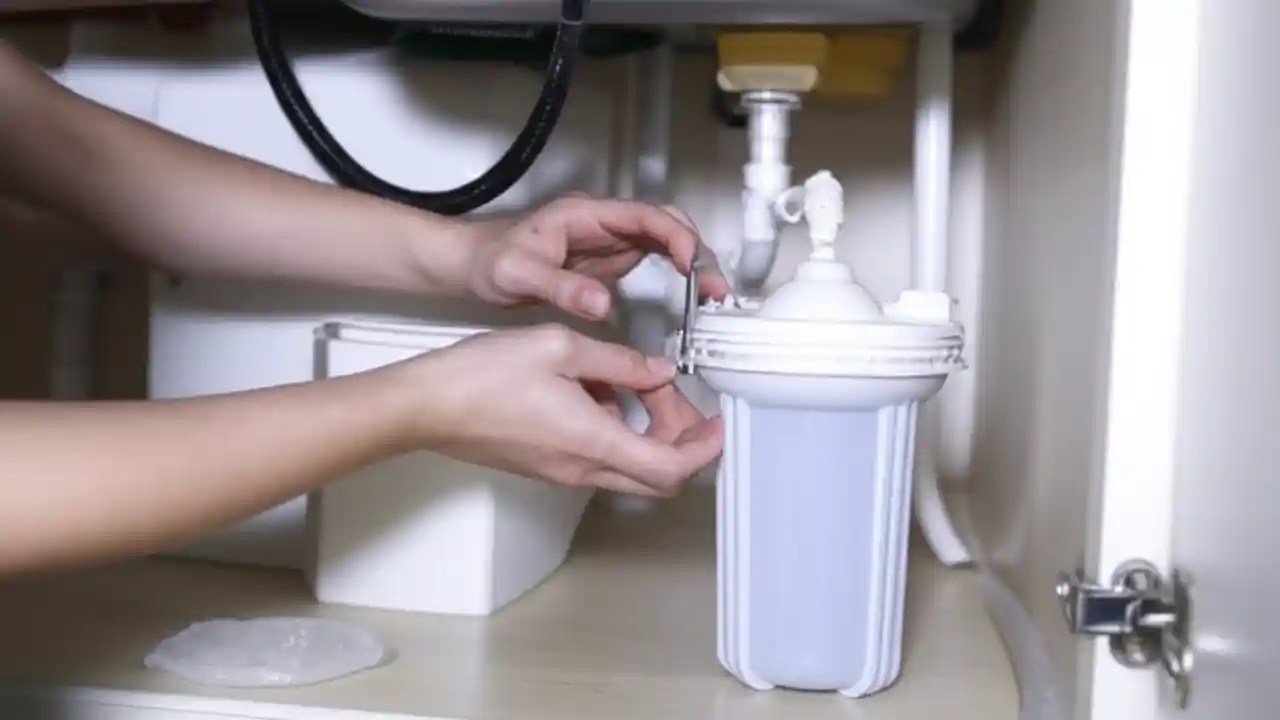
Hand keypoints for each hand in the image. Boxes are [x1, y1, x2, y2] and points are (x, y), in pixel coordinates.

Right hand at [401, 324, 722, 495]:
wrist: (426, 406)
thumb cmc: (480, 378)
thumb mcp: (560, 347)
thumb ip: (619, 361)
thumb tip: (658, 371)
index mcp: (593, 440)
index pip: (672, 469)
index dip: (705, 450)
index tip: (716, 425)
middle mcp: (581, 468)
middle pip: (656, 477)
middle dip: (680, 439)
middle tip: (675, 399)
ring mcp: (562, 472)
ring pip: (627, 467)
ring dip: (645, 431)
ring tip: (631, 383)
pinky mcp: (546, 466)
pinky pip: (597, 457)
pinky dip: (613, 429)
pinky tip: (592, 389)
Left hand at [465, 196, 730, 319]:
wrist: (469, 263)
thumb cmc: (487, 259)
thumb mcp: (517, 275)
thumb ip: (560, 287)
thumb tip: (602, 303)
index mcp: (585, 215)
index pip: (643, 216)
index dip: (674, 236)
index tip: (690, 263)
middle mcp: (603, 222)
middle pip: (665, 223)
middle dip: (697, 250)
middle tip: (715, 288)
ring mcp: (609, 240)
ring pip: (665, 240)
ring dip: (693, 262)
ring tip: (712, 294)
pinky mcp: (608, 259)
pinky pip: (653, 259)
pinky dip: (677, 273)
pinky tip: (689, 294)